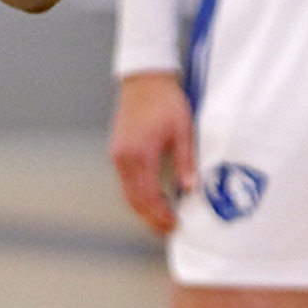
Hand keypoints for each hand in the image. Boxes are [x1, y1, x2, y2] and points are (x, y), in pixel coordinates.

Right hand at [110, 71, 196, 234]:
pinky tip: (154, 196)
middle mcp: (123, 157)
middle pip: (134, 200)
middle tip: (169, 229)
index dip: (162, 215)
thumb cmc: (166, 101)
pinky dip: (138, 194)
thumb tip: (191, 189)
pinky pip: (125, 181)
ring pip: (127, 193)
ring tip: (163, 217)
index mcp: (140, 154)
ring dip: (144, 208)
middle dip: (151, 218)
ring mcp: (117, 154)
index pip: (149, 196)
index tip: (176, 224)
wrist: (144, 79)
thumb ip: (186, 161)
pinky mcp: (117, 150)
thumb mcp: (183, 130)